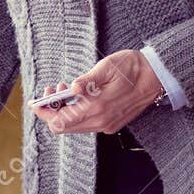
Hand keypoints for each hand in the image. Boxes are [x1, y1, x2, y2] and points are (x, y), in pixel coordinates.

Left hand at [32, 49, 163, 135]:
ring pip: (75, 126)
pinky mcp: (111, 124)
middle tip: (51, 90)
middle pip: (64, 127)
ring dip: (64, 111)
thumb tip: (73, 88)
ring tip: (64, 89)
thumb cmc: (132, 67)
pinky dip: (76, 112)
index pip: (60, 122)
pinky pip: (86, 124)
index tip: (35, 102)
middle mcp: (101, 121)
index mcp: (98, 107)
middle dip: (52, 110)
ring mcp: (106, 125)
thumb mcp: (108, 66)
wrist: (158, 77)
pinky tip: (77, 96)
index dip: (44, 113)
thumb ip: (88, 80)